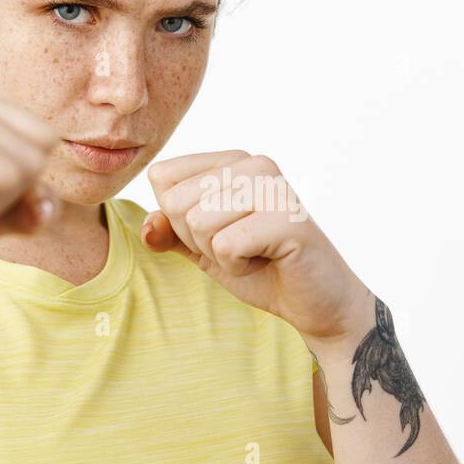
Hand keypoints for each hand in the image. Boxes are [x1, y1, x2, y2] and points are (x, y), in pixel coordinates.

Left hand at [141, 150, 371, 347]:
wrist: (315, 302)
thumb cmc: (262, 270)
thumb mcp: (204, 250)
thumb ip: (170, 233)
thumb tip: (147, 227)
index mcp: (232, 161)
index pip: (163, 178)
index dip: (178, 220)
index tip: (219, 233)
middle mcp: (254, 164)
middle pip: (175, 202)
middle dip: (197, 240)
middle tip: (240, 248)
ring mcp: (273, 188)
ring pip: (197, 222)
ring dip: (219, 254)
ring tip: (255, 254)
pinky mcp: (286, 218)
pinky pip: (225, 245)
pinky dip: (238, 267)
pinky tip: (267, 261)